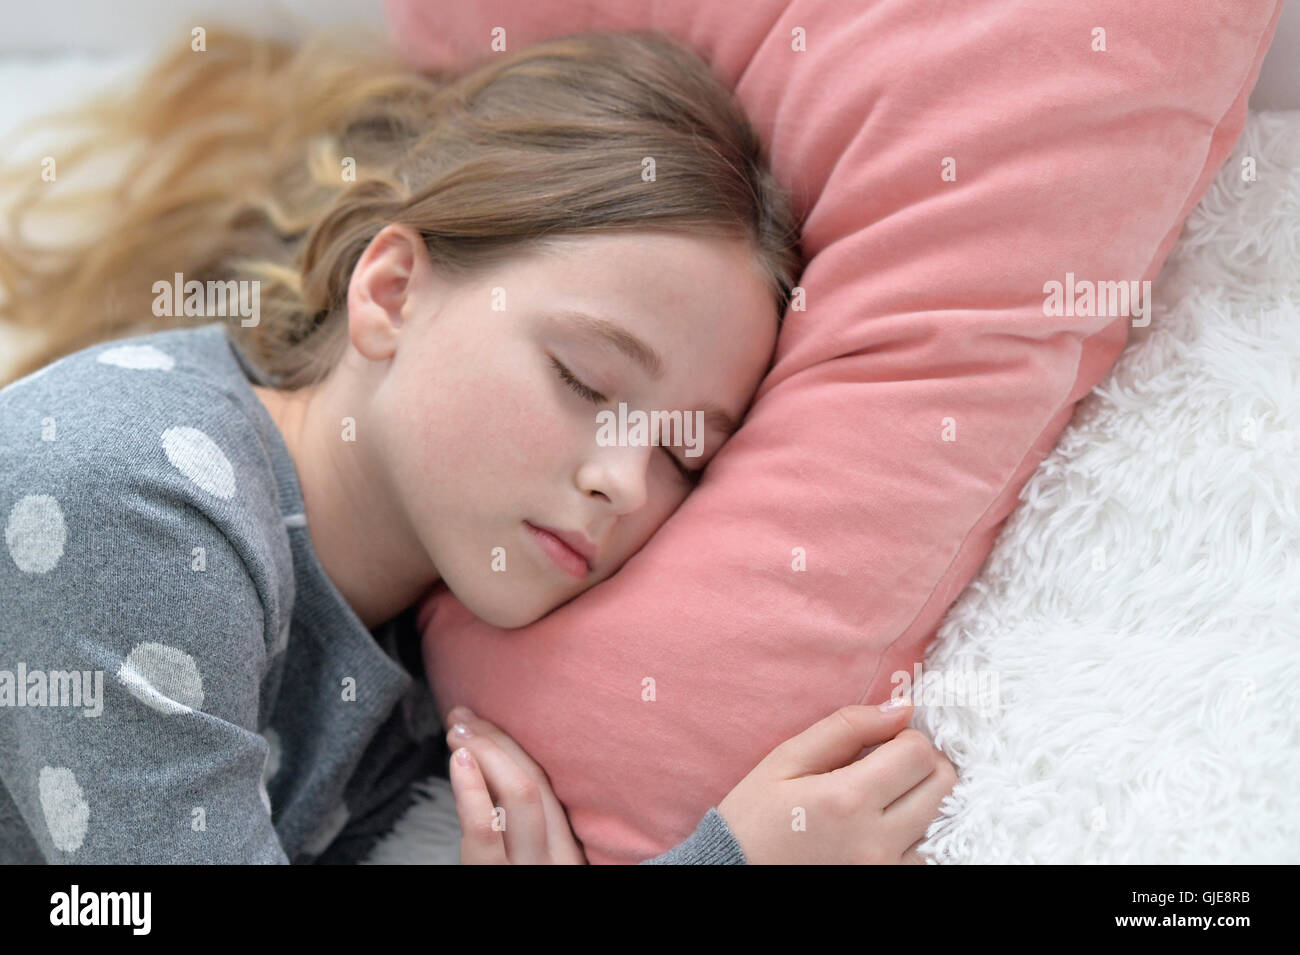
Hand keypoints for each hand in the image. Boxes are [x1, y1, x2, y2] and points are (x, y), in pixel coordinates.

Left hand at [443, 706, 587, 863]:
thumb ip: (515, 823)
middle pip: (535, 782)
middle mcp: (558, 856)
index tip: (479, 721)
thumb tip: (484, 766)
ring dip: (487, 754)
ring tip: (457, 734)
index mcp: (567, 847)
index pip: (546, 783)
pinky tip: (460, 762)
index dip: (511, 745)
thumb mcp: (529, 856)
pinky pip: (486, 831)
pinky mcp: (497, 876)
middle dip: (498, 741)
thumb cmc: (513, 882)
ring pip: (519, 796)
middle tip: (463, 720)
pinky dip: (471, 791)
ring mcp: (530, 866)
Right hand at [716, 699, 955, 863]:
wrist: (736, 871)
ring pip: (943, 819)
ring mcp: (886, 870)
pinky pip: (927, 852)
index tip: (882, 741)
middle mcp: (876, 841)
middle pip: (944, 785)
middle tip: (889, 762)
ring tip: (885, 795)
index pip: (920, 753)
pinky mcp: (888, 884)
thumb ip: (847, 727)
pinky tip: (886, 823)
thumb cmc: (756, 814)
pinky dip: (917, 831)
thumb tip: (902, 707)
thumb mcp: (788, 758)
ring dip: (923, 798)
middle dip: (922, 762)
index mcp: (848, 799)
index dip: (905, 736)